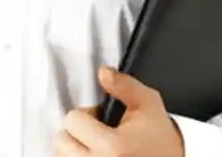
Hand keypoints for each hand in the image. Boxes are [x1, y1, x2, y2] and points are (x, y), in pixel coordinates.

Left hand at [53, 66, 184, 155]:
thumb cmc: (160, 143)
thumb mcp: (149, 106)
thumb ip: (125, 85)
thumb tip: (104, 73)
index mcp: (112, 146)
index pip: (72, 120)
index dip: (86, 115)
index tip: (100, 120)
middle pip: (61, 142)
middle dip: (76, 134)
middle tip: (97, 135)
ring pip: (62, 156)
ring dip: (74, 150)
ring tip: (98, 149)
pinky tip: (96, 155)